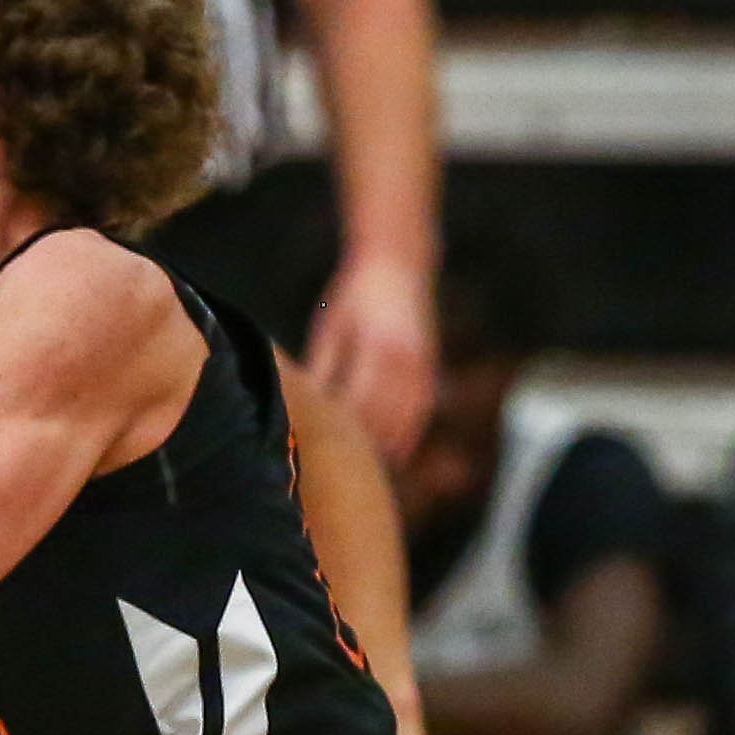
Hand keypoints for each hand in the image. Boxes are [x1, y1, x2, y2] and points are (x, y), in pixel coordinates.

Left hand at [305, 250, 437, 458]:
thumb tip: (304, 410)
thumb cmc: (354, 294)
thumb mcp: (331, 326)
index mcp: (376, 347)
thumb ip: (322, 369)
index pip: (357, 405)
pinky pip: (419, 416)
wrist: (399, 263)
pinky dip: (406, 437)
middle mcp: (405, 360)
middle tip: (335, 471)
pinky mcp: (430, 371)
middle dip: (361, 448)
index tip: (319, 452)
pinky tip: (390, 455)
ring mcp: (422, 367)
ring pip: (405, 424)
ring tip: (360, 470)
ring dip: (385, 448)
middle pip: (383, 421)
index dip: (340, 433)